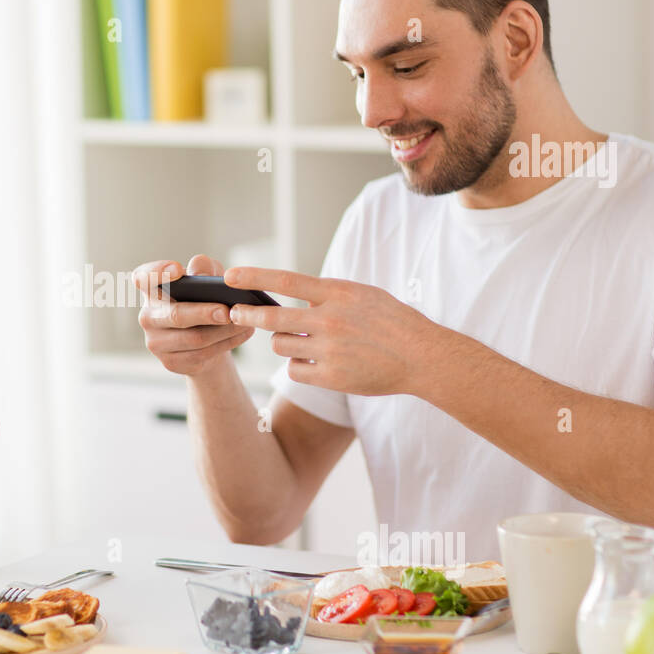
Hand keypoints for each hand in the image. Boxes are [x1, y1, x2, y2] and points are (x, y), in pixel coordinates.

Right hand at [132, 254, 254, 375]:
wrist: (207, 337)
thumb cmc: (204, 299)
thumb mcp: (208, 276)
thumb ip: (204, 267)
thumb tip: (200, 274)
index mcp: (152, 289)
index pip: (143, 277)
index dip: (157, 273)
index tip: (178, 270)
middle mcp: (148, 316)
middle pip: (175, 315)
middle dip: (203, 313)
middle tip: (226, 311)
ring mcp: (156, 342)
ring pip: (194, 338)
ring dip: (224, 330)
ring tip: (245, 321)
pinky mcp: (171, 362)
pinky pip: (202, 354)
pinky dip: (227, 343)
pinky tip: (243, 333)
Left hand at [223, 267, 438, 395]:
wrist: (422, 356)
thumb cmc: (392, 321)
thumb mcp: (362, 294)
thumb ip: (327, 294)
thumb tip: (293, 296)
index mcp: (337, 293)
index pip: (285, 280)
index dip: (254, 277)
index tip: (230, 275)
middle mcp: (330, 320)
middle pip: (272, 318)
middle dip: (248, 315)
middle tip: (234, 312)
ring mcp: (330, 350)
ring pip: (281, 346)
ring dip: (283, 343)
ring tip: (300, 341)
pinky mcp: (331, 377)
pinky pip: (295, 371)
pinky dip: (298, 366)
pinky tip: (313, 363)